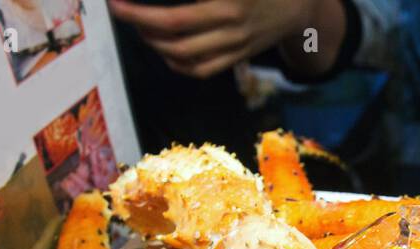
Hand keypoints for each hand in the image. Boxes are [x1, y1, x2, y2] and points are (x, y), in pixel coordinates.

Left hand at [108, 0, 344, 79]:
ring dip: (155, 43)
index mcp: (230, 1)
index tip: (118, 3)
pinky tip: (165, 49)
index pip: (178, 15)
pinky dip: (177, 63)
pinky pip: (201, 70)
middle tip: (120, 10)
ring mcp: (236, 44)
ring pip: (184, 55)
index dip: (144, 12)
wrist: (301, 5)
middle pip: (175, 31)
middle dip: (140, 22)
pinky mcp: (237, 57)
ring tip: (141, 27)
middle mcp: (232, 23)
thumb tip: (179, 1)